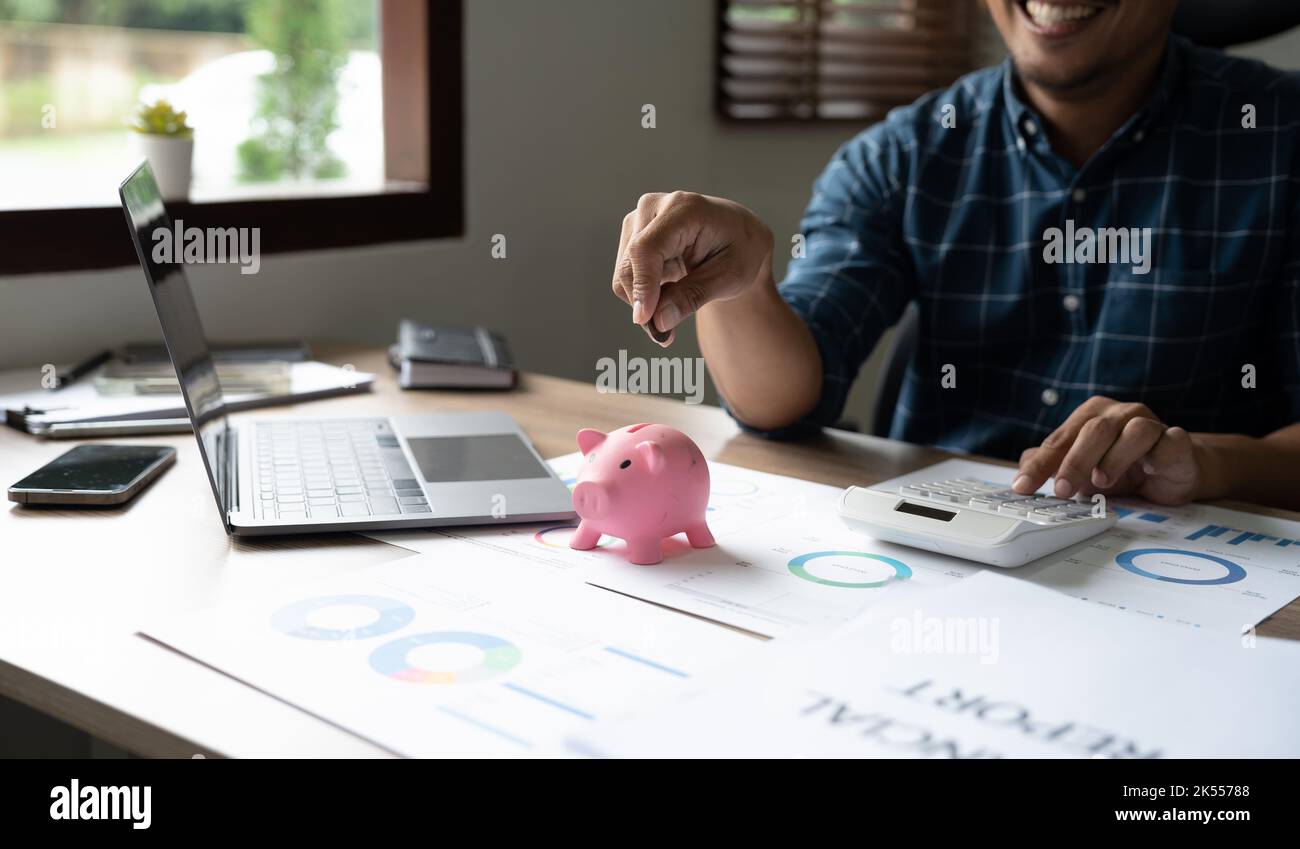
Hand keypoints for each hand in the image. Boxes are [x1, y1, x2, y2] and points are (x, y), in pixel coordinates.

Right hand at [612, 192, 772, 345]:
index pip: (646, 248)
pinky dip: (642, 296)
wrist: (738, 236)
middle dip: (645, 304)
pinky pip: (626, 276)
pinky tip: (667, 296)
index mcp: (684, 209)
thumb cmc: (741, 250)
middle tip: (667, 334)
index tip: (646, 320)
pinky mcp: (632, 235)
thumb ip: (693, 296)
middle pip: (630, 265)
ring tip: (676, 309)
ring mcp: (639, 220)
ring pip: (624, 274)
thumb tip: (659, 322)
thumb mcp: (730, 277)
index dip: (642, 286)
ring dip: (644, 302)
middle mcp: (654, 207)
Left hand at [1012, 396, 1202, 504]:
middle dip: (1074, 461)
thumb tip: (1022, 470)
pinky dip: (1159, 455)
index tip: (1023, 487)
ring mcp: (1151, 423)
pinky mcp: (1177, 439)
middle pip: (1094, 430)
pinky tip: (1149, 469)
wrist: (1169, 470)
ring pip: (1134, 431)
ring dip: (1115, 457)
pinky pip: (1171, 441)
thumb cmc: (1120, 466)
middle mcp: (1120, 414)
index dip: (1040, 465)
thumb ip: (1051, 465)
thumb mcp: (1081, 469)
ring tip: (1101, 481)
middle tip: (1061, 489)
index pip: (1060, 439)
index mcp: (1091, 416)